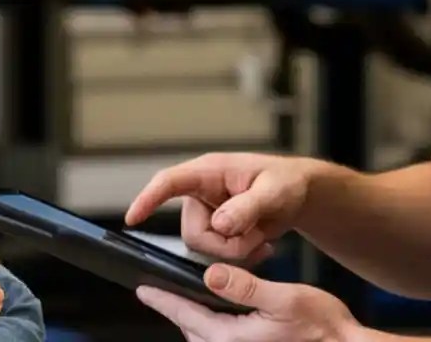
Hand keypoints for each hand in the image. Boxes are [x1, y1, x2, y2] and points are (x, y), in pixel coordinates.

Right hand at [126, 153, 317, 265]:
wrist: (298, 195)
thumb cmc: (286, 182)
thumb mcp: (274, 192)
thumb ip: (247, 207)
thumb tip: (220, 224)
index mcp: (209, 173)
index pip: (170, 182)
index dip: (148, 199)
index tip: (132, 218)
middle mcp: (201, 194)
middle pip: (193, 233)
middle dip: (225, 245)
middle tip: (256, 237)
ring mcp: (207, 215)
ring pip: (204, 250)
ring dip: (236, 252)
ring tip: (261, 236)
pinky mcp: (216, 233)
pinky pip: (217, 259)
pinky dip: (241, 258)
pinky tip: (260, 245)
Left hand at [137, 263, 360, 341]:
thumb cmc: (323, 327)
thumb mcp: (285, 299)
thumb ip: (244, 287)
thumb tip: (209, 276)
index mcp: (233, 337)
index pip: (186, 315)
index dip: (163, 300)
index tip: (143, 289)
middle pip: (191, 330)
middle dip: (176, 311)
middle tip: (160, 291)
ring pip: (204, 339)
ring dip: (193, 321)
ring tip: (186, 301)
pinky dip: (211, 329)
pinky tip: (218, 316)